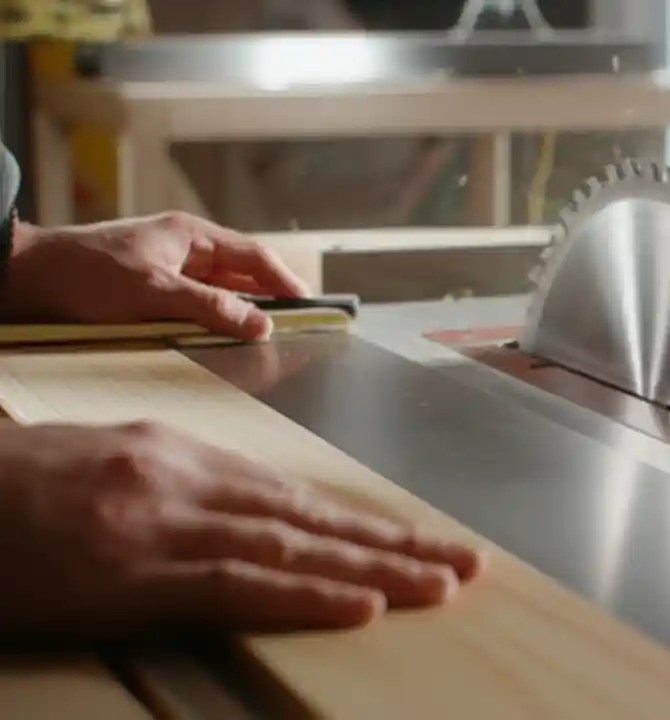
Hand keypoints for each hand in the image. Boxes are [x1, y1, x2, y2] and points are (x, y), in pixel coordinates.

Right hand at [0, 421, 483, 641]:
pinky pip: (238, 585)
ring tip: (442, 584)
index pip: (296, 496)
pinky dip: (308, 595)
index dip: (364, 522)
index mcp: (185, 458)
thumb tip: (249, 515)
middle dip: (396, 542)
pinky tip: (361, 603)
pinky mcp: (134, 573)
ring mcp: (165, 524)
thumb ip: (184, 487)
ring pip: (294, 547)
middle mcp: (189, 482)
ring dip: (377, 569)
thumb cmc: (18, 487)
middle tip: (466, 561)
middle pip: (313, 517)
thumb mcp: (112, 468)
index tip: (420, 539)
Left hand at [1, 212, 308, 340]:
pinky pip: (197, 311)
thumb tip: (262, 325)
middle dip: (270, 303)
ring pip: (221, 296)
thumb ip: (210, 307)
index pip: (255, 257)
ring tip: (265, 345)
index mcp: (191, 236)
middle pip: (242, 277)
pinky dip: (215, 326)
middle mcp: (185, 251)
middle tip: (296, 332)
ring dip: (242, 318)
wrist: (22, 280)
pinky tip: (222, 346)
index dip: (286, 283)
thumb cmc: (83, 275)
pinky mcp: (152, 296)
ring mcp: (169, 273)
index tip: (311, 309)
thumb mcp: (151, 291)